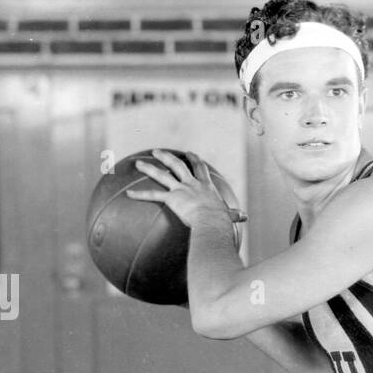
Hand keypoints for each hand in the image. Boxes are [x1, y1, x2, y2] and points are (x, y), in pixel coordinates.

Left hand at [130, 149, 246, 230]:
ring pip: (161, 175)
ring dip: (148, 168)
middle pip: (177, 165)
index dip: (194, 160)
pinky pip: (153, 195)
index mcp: (205, 186)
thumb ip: (234, 215)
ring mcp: (180, 189)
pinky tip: (128, 194)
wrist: (212, 220)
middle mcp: (191, 184)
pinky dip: (140, 195)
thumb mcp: (229, 215)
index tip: (190, 154)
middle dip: (166, 157)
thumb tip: (245, 217)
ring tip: (137, 163)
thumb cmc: (221, 220)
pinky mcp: (171, 198)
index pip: (200, 169)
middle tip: (157, 152)